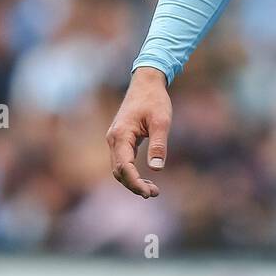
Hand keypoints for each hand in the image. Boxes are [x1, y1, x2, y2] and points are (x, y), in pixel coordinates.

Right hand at [106, 67, 171, 197]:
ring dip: (133, 180)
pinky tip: (145, 179)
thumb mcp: (162, 121)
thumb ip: (159, 144)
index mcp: (121, 135)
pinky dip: (132, 172)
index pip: (124, 167)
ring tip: (152, 190)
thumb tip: (157, 169)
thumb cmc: (155, 99)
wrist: (146, 82)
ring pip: (119, 168)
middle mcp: (113, 139)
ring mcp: (115, 139)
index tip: (149, 193)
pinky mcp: (120, 139)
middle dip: (134, 185)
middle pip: (119, 171)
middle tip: (154, 193)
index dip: (135, 182)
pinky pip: (122, 161)